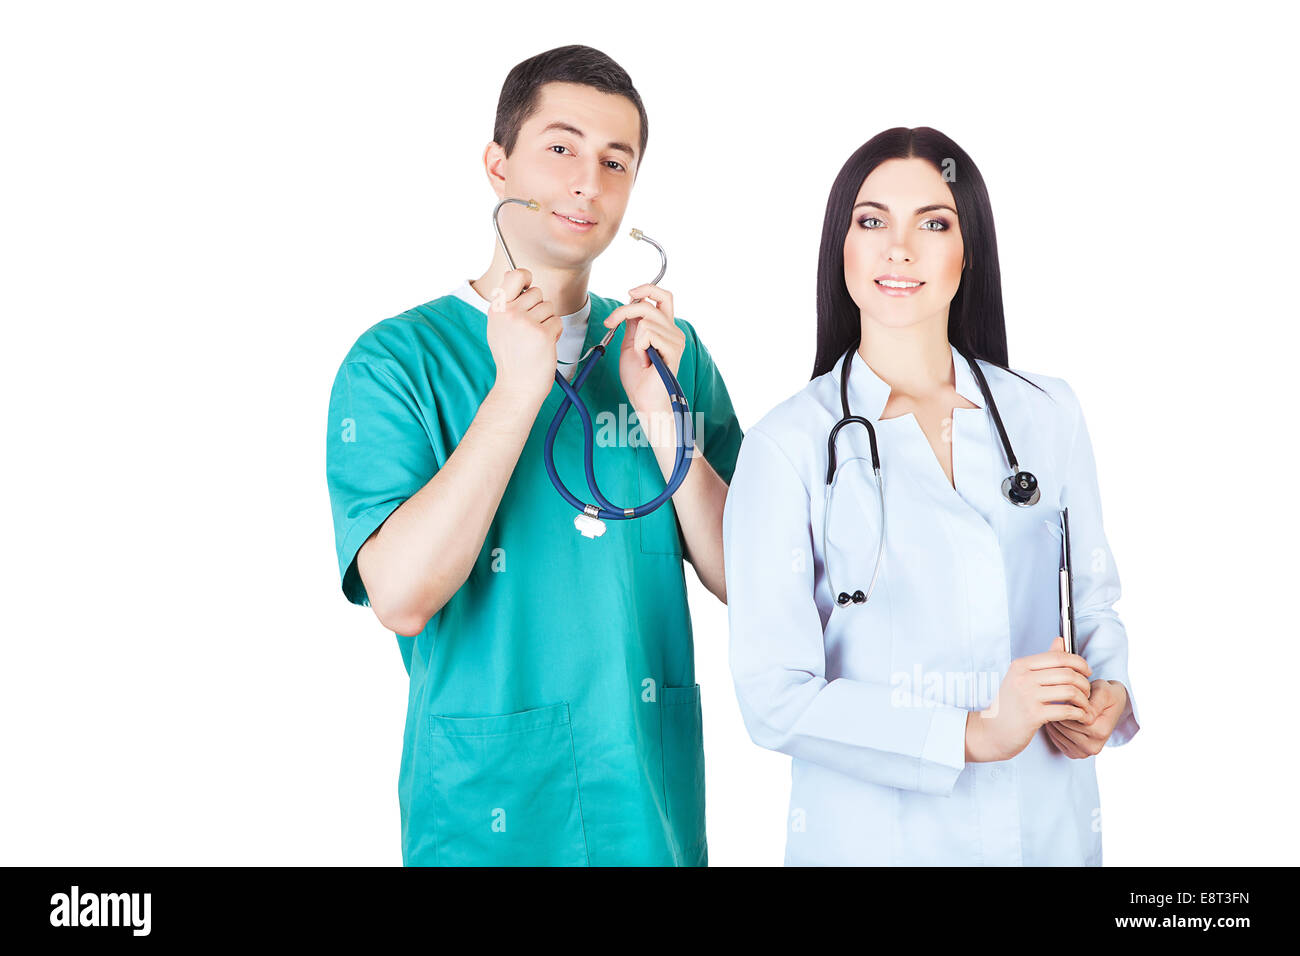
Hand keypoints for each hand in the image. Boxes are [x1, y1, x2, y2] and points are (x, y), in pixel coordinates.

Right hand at [484, 268, 560, 406]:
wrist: (517, 386)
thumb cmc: (511, 357)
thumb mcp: (498, 326)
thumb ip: (506, 301)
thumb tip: (514, 274)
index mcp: (497, 309)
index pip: (515, 275)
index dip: (526, 277)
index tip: (528, 287)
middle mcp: (509, 313)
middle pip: (537, 293)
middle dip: (539, 308)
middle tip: (529, 330)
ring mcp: (526, 323)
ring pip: (549, 307)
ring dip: (547, 322)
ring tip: (535, 339)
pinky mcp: (542, 334)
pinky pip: (557, 322)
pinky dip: (555, 333)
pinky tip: (543, 346)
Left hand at [602, 284, 685, 446]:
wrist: (644, 401)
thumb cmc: (638, 379)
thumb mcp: (630, 345)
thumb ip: (634, 325)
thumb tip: (632, 303)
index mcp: (665, 328)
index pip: (663, 296)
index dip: (646, 289)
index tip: (629, 294)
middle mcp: (674, 331)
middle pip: (649, 303)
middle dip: (625, 310)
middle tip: (612, 323)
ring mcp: (675, 340)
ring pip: (646, 321)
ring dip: (635, 340)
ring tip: (641, 357)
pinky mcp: (673, 349)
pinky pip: (649, 334)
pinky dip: (640, 347)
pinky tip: (645, 361)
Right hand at [965, 636, 1097, 762]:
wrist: (992, 731)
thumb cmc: (1009, 706)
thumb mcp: (1021, 678)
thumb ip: (1043, 661)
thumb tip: (1060, 641)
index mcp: (1021, 665)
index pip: (1058, 657)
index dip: (1079, 663)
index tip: (1087, 672)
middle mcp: (1023, 678)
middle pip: (1067, 674)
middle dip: (1084, 683)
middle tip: (1087, 693)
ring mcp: (1027, 696)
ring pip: (1070, 691)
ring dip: (1084, 700)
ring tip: (1084, 707)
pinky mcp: (1033, 715)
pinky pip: (1066, 710)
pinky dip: (1079, 714)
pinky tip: (1079, 717)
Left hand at [1045, 679, 1128, 757]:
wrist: (1112, 705)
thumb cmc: (1106, 696)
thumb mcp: (1104, 692)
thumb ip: (1094, 702)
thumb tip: (1084, 715)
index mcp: (1101, 732)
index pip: (1070, 717)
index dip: (1066, 703)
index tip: (1071, 696)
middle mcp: (1093, 747)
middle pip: (1062, 726)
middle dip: (1060, 711)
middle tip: (1066, 702)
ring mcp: (1084, 752)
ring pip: (1057, 733)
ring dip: (1056, 719)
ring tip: (1065, 709)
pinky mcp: (1074, 754)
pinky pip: (1055, 740)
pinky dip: (1055, 729)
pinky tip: (1062, 720)